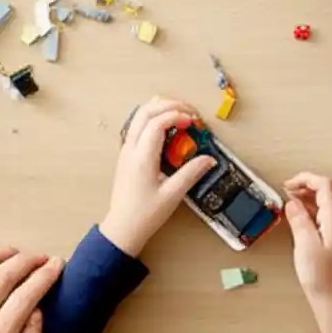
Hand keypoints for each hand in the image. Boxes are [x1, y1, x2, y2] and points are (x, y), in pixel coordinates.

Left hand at [101, 98, 214, 256]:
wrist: (122, 227)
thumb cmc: (145, 214)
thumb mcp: (173, 195)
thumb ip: (191, 174)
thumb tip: (209, 159)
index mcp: (142, 157)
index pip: (157, 123)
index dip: (177, 116)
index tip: (193, 122)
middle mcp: (131, 149)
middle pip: (145, 112)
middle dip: (168, 105)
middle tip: (189, 111)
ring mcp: (126, 150)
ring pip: (138, 116)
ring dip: (159, 109)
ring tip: (180, 115)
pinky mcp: (126, 155)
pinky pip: (137, 126)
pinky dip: (152, 119)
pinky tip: (167, 128)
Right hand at [283, 173, 331, 299]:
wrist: (331, 295)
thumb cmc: (321, 274)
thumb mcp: (305, 244)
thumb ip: (299, 219)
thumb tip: (291, 202)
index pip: (324, 185)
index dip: (305, 179)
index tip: (288, 184)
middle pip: (324, 190)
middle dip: (304, 185)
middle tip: (285, 190)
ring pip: (321, 200)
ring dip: (304, 196)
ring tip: (286, 200)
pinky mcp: (331, 233)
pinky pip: (320, 212)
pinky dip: (307, 207)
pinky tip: (295, 214)